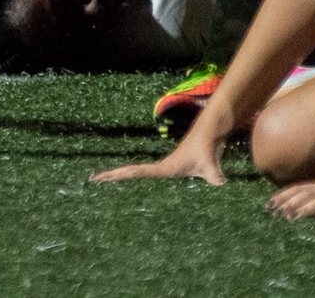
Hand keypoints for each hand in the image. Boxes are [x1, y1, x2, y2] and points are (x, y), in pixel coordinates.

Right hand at [93, 136, 225, 187]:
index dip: (122, 175)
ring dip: (121, 174)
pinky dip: (134, 175)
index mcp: (165, 167)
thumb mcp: (210, 164)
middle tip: (94, 178)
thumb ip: (215, 175)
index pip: (139, 172)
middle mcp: (161, 166)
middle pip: (132, 171)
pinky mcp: (171, 166)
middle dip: (113, 174)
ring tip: (102, 178)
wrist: (210, 131)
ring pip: (137, 171)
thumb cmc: (207, 146)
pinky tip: (130, 180)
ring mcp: (165, 165)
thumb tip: (221, 184)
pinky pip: (147, 172)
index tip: (104, 177)